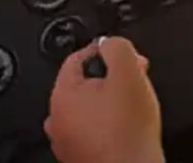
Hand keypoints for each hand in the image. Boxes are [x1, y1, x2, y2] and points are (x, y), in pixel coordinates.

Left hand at [44, 37, 163, 162]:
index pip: (77, 58)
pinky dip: (109, 124)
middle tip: (135, 77)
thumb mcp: (129, 74)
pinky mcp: (80, 157)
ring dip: (111, 100)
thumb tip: (110, 42)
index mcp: (62, 95)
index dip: (104, 50)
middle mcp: (57, 120)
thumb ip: (117, 48)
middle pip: (84, 84)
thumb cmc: (128, 133)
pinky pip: (93, 130)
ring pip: (89, 108)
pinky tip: (127, 126)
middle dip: (112, 76)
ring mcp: (67, 142)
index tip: (120, 52)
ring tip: (134, 103)